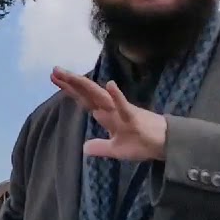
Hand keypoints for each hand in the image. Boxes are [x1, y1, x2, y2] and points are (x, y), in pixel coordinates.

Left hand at [51, 67, 167, 160]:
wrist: (166, 145)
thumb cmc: (142, 143)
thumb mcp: (116, 149)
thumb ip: (100, 147)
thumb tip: (85, 147)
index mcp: (107, 114)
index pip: (84, 100)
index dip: (70, 90)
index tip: (54, 79)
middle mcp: (112, 109)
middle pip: (88, 93)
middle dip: (71, 83)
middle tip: (54, 70)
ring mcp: (122, 111)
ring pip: (100, 96)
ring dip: (86, 86)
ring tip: (70, 75)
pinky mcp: (134, 117)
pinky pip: (124, 105)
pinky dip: (117, 96)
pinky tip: (110, 85)